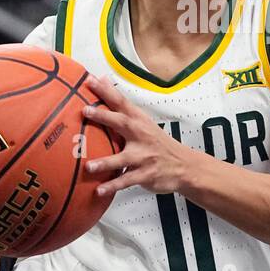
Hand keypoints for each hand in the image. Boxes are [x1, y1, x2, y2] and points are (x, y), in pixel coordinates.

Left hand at [81, 74, 195, 196]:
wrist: (184, 166)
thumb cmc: (158, 143)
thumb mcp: (144, 122)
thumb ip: (122, 106)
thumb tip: (104, 81)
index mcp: (139, 121)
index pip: (121, 102)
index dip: (105, 90)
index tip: (89, 80)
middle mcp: (141, 135)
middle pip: (121, 122)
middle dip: (103, 116)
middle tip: (85, 111)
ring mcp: (144, 156)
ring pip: (122, 158)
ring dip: (105, 162)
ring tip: (89, 166)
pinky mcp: (145, 174)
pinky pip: (126, 181)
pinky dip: (112, 186)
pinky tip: (99, 190)